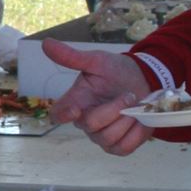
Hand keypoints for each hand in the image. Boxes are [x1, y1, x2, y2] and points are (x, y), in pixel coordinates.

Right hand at [43, 40, 154, 155]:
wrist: (144, 81)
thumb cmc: (116, 71)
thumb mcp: (96, 61)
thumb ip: (71, 57)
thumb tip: (46, 43)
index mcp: (76, 101)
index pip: (58, 114)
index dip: (63, 115)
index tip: (75, 110)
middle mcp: (85, 122)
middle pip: (90, 124)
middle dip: (113, 109)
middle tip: (128, 95)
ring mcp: (101, 137)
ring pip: (108, 138)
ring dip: (126, 120)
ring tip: (134, 106)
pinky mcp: (118, 146)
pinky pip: (124, 148)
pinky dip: (135, 134)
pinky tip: (139, 120)